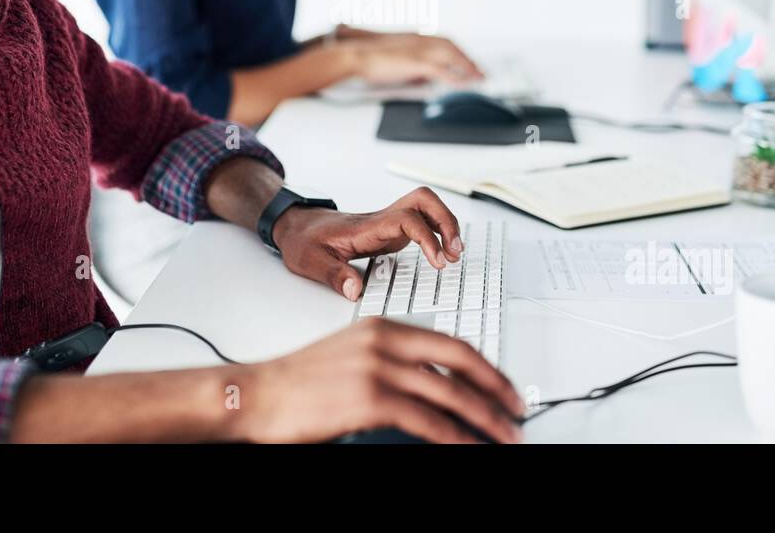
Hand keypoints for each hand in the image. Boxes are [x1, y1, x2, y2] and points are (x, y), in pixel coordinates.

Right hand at [237, 317, 524, 442]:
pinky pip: (429, 421)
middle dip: (496, 388)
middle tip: (518, 410)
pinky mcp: (370, 400)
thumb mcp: (350, 357)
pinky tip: (471, 447)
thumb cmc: (297, 383)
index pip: (450, 342)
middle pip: (460, 362)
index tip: (503, 386)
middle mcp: (384, 341)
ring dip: (486, 418)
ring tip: (505, 436)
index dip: (484, 366)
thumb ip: (391, 362)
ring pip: (451, 394)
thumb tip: (434, 386)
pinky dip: (457, 438)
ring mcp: (378, 369)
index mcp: (382, 327)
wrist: (256, 395)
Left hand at [272, 187, 462, 298]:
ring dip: (445, 225)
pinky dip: (437, 233)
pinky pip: (421, 223)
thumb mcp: (311, 262)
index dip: (428, 237)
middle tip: (455, 251)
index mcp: (366, 227)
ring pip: (426, 208)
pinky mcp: (389, 232)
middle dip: (446, 221)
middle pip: (424, 200)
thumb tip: (356, 290)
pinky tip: (441, 253)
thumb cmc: (303, 240)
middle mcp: (381, 220)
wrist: (295, 226)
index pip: (406, 219)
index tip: (438, 261)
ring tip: (454, 254)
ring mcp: (387, 224)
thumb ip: (334, 276)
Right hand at [345, 33, 483, 84]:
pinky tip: (462, 85)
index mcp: (416, 38)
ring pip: (451, 56)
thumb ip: (414, 65)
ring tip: (478, 79)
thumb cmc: (372, 59)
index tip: (470, 63)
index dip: (460, 53)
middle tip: (481, 72)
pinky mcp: (415, 62)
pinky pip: (440, 70)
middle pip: (452, 47)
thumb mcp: (398, 60)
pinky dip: (454, 77)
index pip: (445, 42)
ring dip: (467, 67)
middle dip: (468, 59)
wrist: (356, 56)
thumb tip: (426, 77)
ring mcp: (419, 50)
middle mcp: (421, 40)